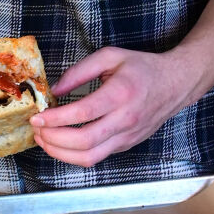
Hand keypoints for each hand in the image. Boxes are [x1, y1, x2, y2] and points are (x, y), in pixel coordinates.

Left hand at [30, 48, 197, 168]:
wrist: (176, 83)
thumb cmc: (142, 68)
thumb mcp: (110, 57)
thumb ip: (79, 71)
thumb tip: (54, 90)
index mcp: (120, 94)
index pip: (83, 114)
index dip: (56, 119)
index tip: (38, 117)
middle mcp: (125, 119)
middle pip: (84, 141)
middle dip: (53, 139)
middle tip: (37, 130)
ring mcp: (127, 136)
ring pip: (89, 157)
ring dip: (60, 153)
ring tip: (44, 141)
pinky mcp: (126, 145)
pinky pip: (96, 157)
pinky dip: (74, 155)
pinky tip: (61, 144)